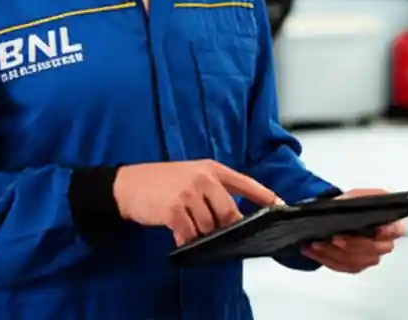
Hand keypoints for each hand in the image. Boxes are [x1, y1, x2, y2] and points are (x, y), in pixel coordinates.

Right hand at [112, 160, 282, 246]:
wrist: (127, 185)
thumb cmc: (159, 181)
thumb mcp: (190, 174)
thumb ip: (213, 188)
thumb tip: (233, 214)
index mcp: (210, 168)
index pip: (246, 182)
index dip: (264, 195)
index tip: (280, 205)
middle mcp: (202, 178)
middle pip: (230, 211)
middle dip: (225, 225)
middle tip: (215, 229)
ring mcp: (188, 193)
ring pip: (210, 226)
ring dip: (201, 232)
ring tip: (186, 223)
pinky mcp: (174, 209)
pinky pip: (190, 234)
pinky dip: (186, 238)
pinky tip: (177, 233)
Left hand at [301, 188, 405, 273]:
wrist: (337, 215)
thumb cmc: (351, 205)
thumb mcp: (356, 195)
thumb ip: (359, 199)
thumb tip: (351, 204)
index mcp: (388, 223)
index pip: (395, 230)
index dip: (387, 232)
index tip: (375, 231)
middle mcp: (382, 243)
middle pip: (372, 250)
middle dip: (352, 244)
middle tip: (335, 237)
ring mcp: (369, 257)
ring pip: (354, 261)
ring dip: (333, 253)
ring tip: (317, 243)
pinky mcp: (355, 265)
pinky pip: (341, 267)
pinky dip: (325, 258)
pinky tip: (314, 251)